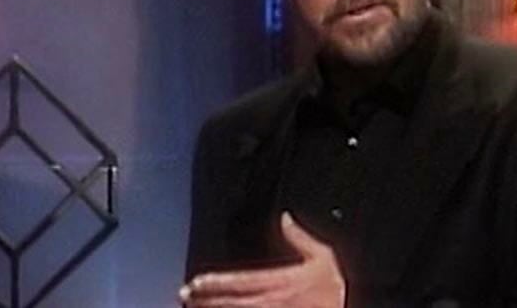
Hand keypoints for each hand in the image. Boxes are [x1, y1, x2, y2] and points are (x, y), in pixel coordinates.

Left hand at [180, 212, 345, 307]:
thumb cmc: (332, 292)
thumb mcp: (324, 258)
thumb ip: (301, 239)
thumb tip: (286, 218)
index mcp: (280, 281)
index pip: (240, 282)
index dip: (215, 282)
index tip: (196, 282)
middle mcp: (271, 302)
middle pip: (230, 302)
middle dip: (205, 299)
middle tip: (184, 296)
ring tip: (191, 307)